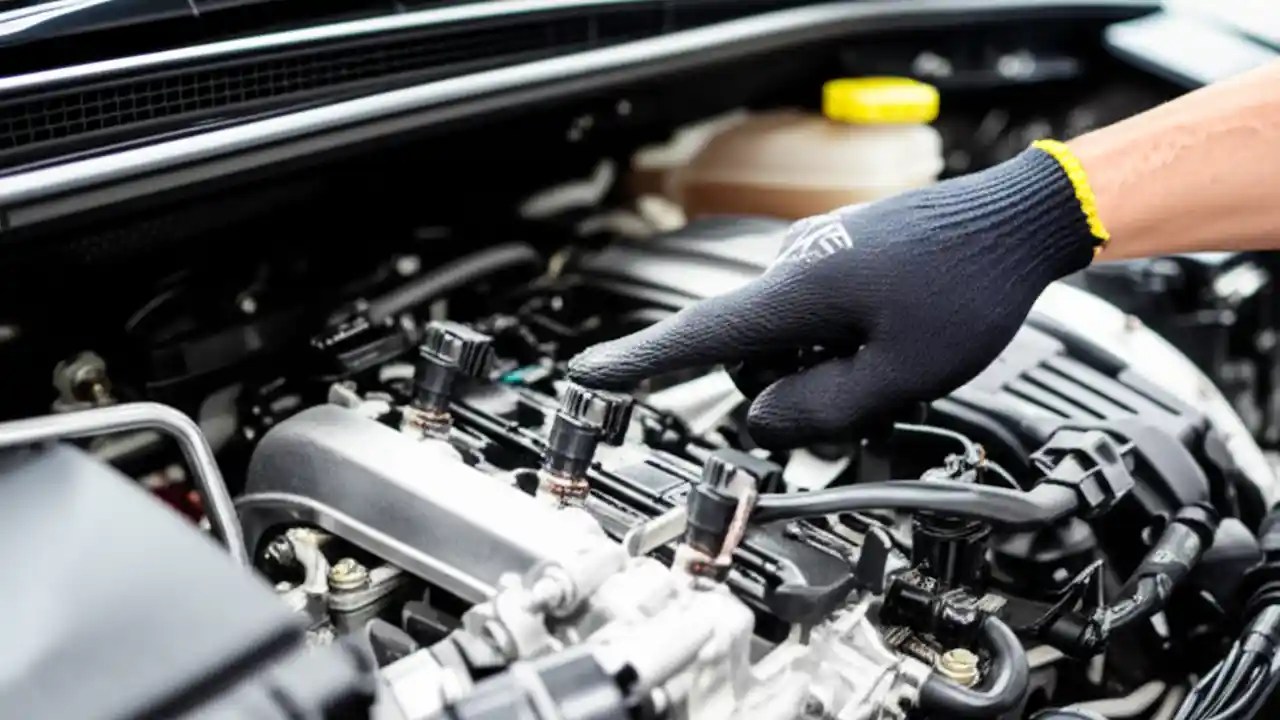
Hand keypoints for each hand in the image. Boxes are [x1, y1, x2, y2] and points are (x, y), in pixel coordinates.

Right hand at [569, 148, 1097, 447]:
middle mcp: (793, 268)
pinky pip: (814, 317)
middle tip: (865, 390)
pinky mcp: (837, 259)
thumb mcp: (900, 374)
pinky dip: (838, 343)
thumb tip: (763, 419)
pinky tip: (890, 337)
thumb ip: (820, 409)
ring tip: (890, 358)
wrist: (1017, 220)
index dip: (637, 364)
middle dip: (790, 386)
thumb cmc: (969, 287)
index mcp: (796, 293)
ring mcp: (815, 259)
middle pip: (753, 355)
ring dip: (822, 364)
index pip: (697, 338)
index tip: (587, 377)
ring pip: (787, 340)